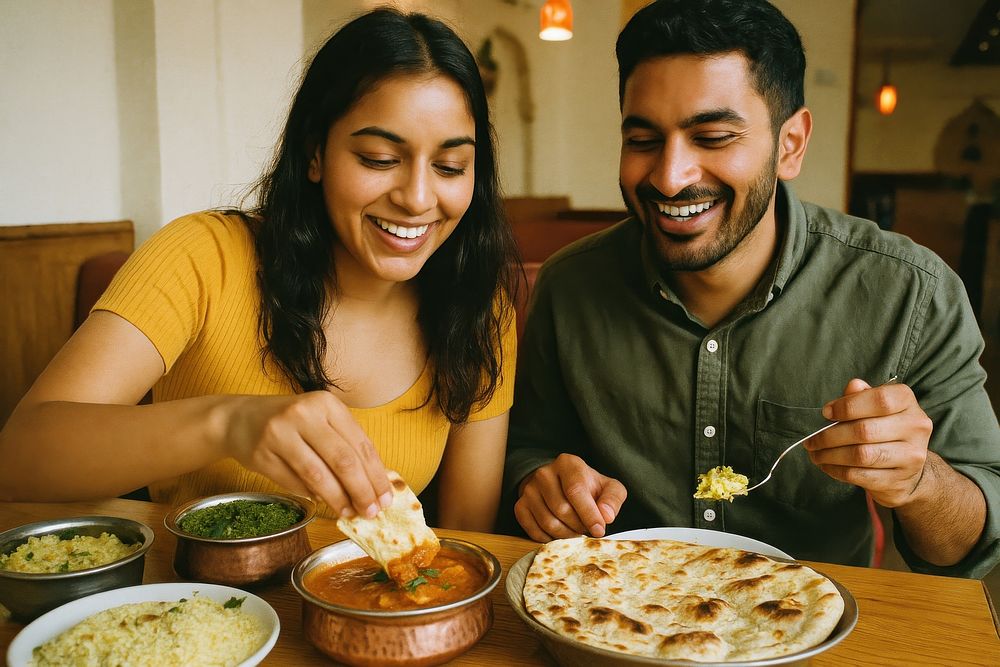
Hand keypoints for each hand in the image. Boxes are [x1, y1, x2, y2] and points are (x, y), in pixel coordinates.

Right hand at [225, 391, 393, 517]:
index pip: (360, 444)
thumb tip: (375, 484)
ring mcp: (280, 434)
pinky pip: (294, 484)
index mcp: (326, 404)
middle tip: (372, 512)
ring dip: (338, 500)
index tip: (386, 498)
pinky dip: (312, 496)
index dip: (376, 475)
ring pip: (318, 476)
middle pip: (343, 461)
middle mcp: (304, 414)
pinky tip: (324, 503)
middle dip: (362, 491)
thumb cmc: (291, 422)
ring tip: (350, 513)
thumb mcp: (321, 420)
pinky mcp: (261, 455)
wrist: (239, 418)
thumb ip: (346, 444)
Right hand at [514, 453, 626, 541]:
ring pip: (548, 522)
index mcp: (567, 464)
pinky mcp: (520, 505)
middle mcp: (544, 473)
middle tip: (587, 529)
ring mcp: (529, 490)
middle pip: (561, 509)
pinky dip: (550, 539)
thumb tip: (606, 516)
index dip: (588, 513)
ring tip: (576, 532)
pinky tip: (561, 534)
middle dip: (579, 526)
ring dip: (566, 535)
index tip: (599, 530)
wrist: (560, 484)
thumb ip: (612, 499)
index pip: (575, 490)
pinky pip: (534, 531)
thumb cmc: (588, 487)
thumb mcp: (608, 487)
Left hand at [804, 379, 932, 507]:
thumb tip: (851, 387)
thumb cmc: (883, 430)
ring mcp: (911, 456)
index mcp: (907, 402)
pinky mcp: (899, 480)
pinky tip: (827, 465)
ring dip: (830, 455)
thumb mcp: (875, 408)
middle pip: (865, 430)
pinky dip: (837, 470)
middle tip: (811, 440)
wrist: (907, 470)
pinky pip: (860, 475)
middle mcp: (915, 427)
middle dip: (830, 436)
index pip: (880, 399)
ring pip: (862, 455)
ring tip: (815, 453)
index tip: (826, 413)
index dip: (848, 406)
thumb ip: (861, 396)